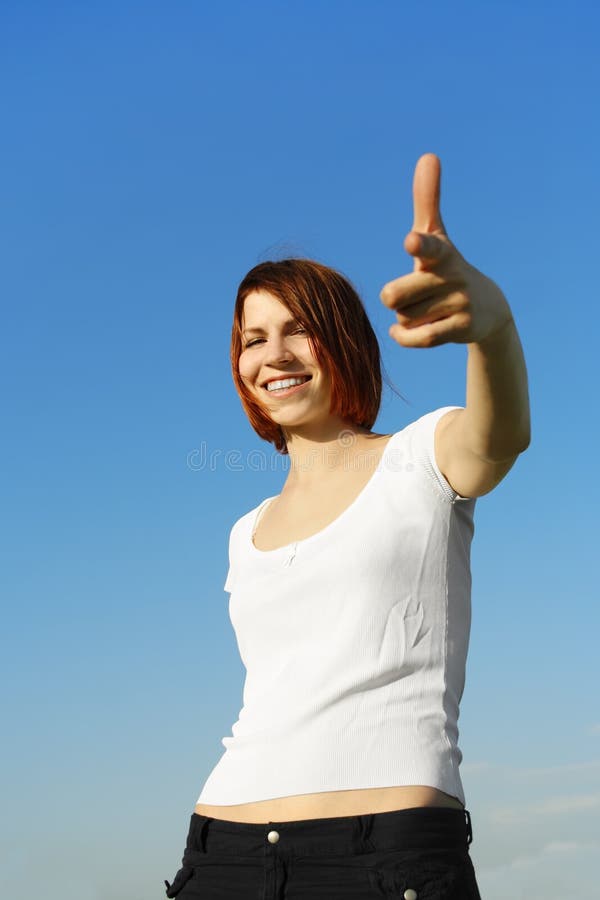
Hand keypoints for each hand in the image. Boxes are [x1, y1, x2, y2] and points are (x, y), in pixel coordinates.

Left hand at [380, 154, 512, 347]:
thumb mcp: (437, 237)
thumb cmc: (448, 268)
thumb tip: (429, 155)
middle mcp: (452, 277)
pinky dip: (404, 337)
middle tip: (411, 295)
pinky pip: (419, 338)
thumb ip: (427, 201)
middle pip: (395, 296)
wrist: (488, 309)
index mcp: (441, 254)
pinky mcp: (461, 329)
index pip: (428, 248)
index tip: (411, 241)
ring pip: (405, 318)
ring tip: (422, 311)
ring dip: (405, 319)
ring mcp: (459, 304)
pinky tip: (402, 331)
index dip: (419, 245)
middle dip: (395, 300)